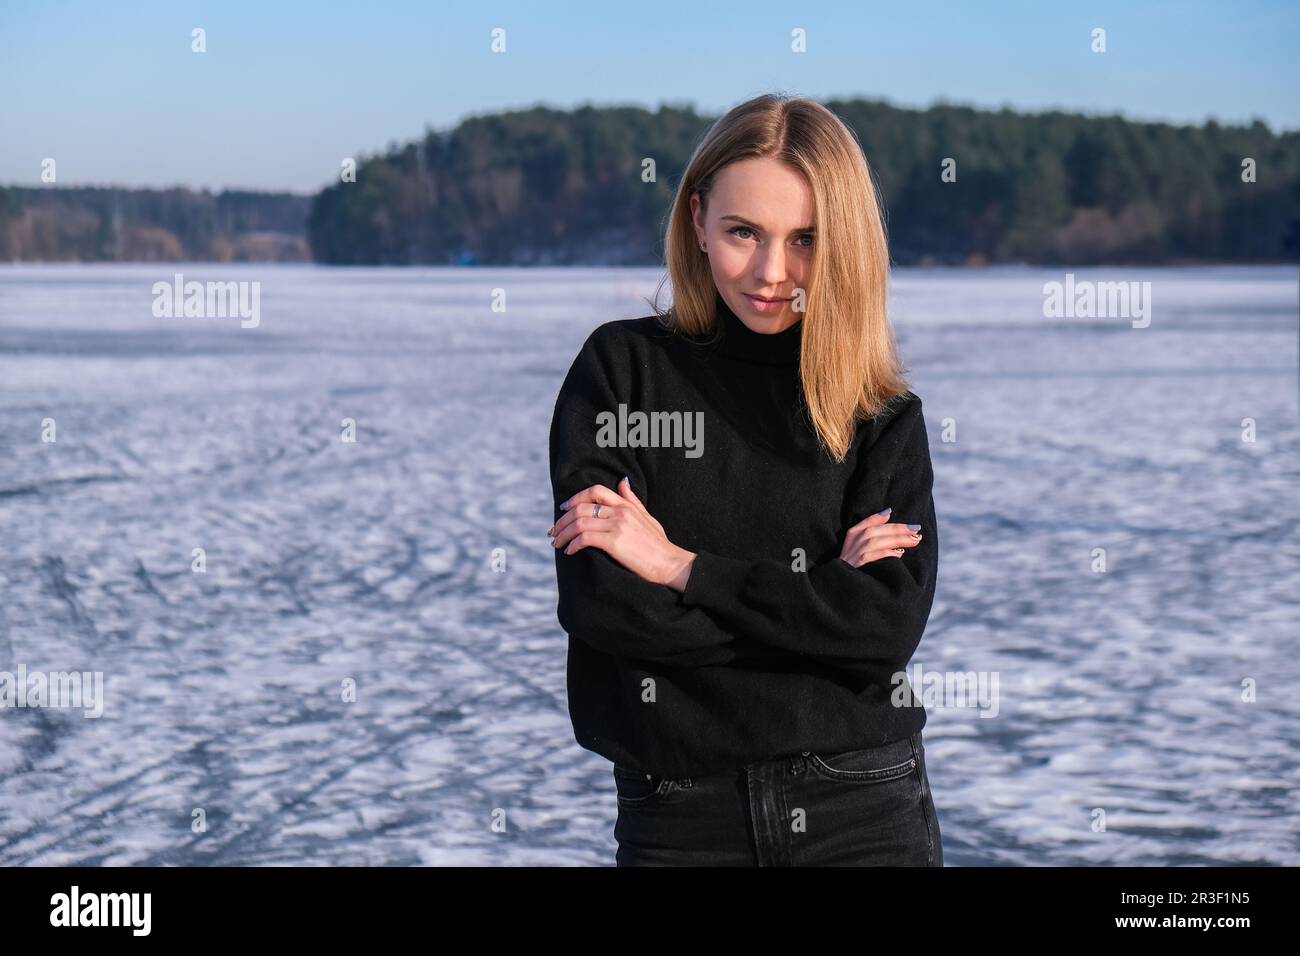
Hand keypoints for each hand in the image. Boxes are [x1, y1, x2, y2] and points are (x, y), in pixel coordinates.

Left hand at [549, 478, 695, 589]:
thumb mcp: (647, 517)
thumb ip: (632, 500)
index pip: (595, 491)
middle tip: (553, 531)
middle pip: (581, 507)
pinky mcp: (615, 542)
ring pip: (579, 522)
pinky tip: (570, 551)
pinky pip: (585, 538)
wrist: (671, 563)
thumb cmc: (659, 545)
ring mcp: (617, 525)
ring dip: (563, 533)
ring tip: (557, 543)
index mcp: (626, 505)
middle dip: (562, 520)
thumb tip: (622, 482)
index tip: (563, 509)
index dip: (575, 498)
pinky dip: (573, 544)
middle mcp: (620, 512)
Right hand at [839, 507, 922, 566]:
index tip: (892, 512)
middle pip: (872, 532)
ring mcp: (852, 558)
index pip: (865, 524)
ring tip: (914, 540)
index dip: (878, 518)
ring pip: (874, 542)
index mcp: (850, 538)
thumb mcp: (860, 550)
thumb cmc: (855, 570)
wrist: (841, 591)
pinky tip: (899, 553)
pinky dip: (886, 553)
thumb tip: (887, 513)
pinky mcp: (856, 568)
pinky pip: (871, 557)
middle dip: (896, 529)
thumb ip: (873, 532)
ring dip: (896, 540)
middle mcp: (849, 546)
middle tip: (916, 529)